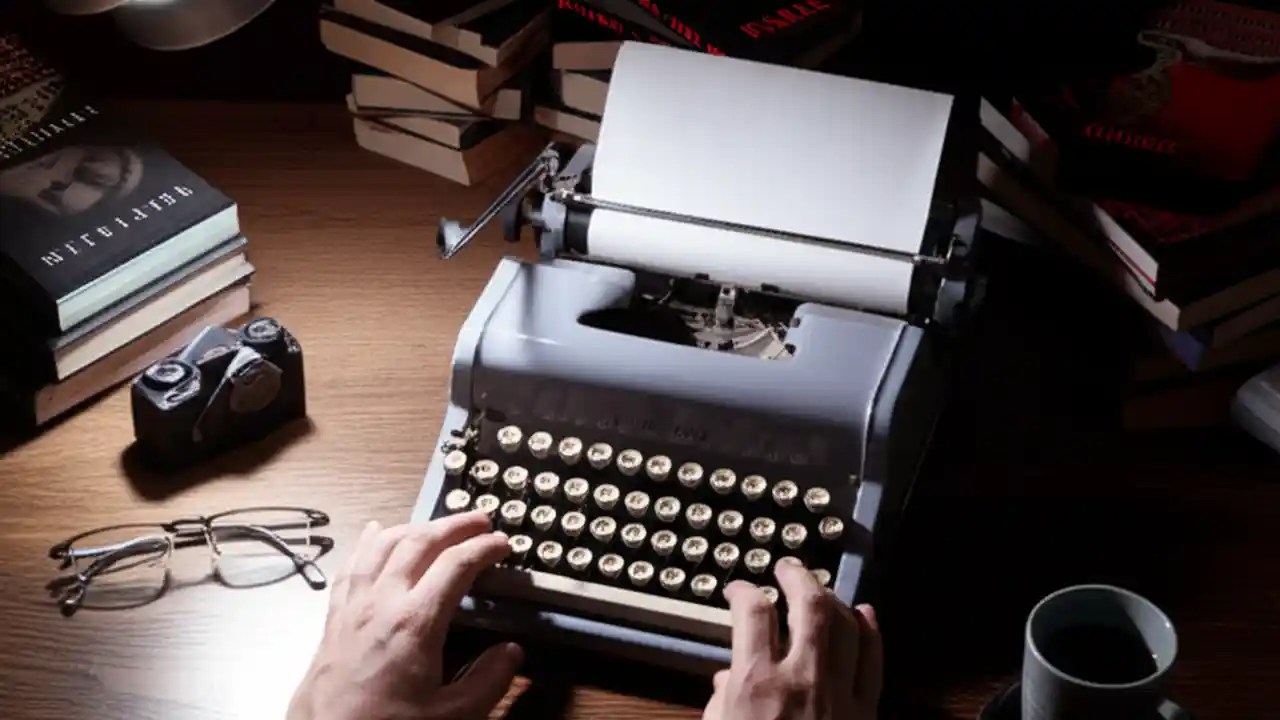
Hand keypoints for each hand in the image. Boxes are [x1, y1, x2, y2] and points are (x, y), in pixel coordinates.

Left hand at [288, 512, 521, 719]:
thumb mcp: (450, 716)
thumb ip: (487, 682)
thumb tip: (512, 651)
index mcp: (415, 622)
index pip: (456, 565)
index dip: (484, 547)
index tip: (503, 543)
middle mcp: (383, 602)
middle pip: (420, 541)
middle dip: (454, 525)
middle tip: (481, 521)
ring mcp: (354, 604)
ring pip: (384, 544)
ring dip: (415, 526)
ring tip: (438, 524)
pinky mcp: (335, 615)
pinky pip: (353, 564)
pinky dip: (369, 542)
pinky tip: (375, 531)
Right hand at [703, 558, 882, 719]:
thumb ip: (722, 701)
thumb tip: (727, 679)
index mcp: (757, 682)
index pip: (754, 613)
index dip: (744, 591)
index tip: (738, 590)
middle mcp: (802, 678)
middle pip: (810, 605)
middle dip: (797, 577)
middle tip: (786, 567)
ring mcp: (840, 693)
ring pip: (846, 625)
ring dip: (832, 600)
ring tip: (819, 591)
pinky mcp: (867, 711)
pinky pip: (875, 660)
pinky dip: (870, 630)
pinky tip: (863, 613)